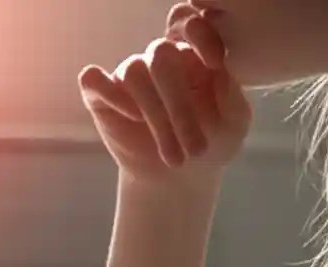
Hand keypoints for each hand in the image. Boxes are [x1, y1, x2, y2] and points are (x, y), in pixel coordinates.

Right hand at [79, 4, 252, 181]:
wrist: (177, 180)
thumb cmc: (211, 145)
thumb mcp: (234, 124)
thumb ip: (233, 94)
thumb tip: (221, 67)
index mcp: (193, 54)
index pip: (190, 25)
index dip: (199, 35)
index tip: (216, 64)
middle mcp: (158, 59)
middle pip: (160, 53)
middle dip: (179, 102)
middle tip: (197, 148)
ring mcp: (128, 75)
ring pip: (133, 72)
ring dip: (156, 116)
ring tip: (175, 157)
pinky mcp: (101, 96)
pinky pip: (93, 80)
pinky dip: (111, 95)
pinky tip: (133, 119)